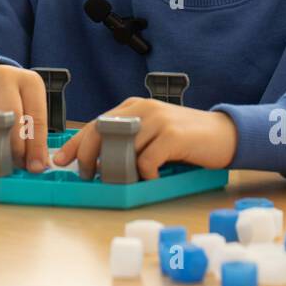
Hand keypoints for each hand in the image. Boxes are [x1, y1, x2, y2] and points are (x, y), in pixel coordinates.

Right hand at [0, 64, 49, 171]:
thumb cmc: (12, 94)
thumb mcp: (29, 103)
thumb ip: (34, 129)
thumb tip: (38, 161)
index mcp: (30, 80)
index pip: (37, 116)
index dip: (36, 145)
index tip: (36, 165)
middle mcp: (6, 77)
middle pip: (13, 117)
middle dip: (17, 146)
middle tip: (18, 163)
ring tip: (4, 157)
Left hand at [52, 98, 236, 180]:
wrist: (224, 134)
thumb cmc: (185, 138)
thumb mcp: (152, 131)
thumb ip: (129, 137)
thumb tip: (99, 161)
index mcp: (134, 107)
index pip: (95, 124)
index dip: (76, 143)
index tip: (61, 160)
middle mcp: (143, 109)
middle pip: (102, 133)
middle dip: (89, 157)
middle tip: (90, 175)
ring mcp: (158, 121)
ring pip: (122, 149)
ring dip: (119, 170)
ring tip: (124, 179)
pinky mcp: (173, 136)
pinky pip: (147, 161)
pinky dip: (145, 174)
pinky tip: (153, 176)